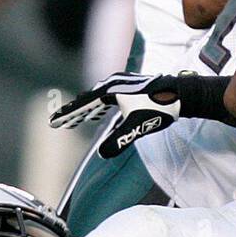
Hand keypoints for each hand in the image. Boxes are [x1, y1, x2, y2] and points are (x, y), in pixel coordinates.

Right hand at [50, 72, 179, 157]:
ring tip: (76, 118)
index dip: (68, 115)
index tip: (54, 121)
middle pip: (87, 99)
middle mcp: (113, 83)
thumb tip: (102, 154)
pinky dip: (99, 104)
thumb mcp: (136, 128)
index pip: (83, 105)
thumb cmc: (159, 109)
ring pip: (97, 97)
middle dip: (74, 111)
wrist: (181, 93)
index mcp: (109, 92)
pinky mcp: (130, 84)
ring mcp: (122, 82)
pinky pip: (107, 95)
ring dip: (87, 108)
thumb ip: (118, 141)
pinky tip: (100, 111)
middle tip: (60, 122)